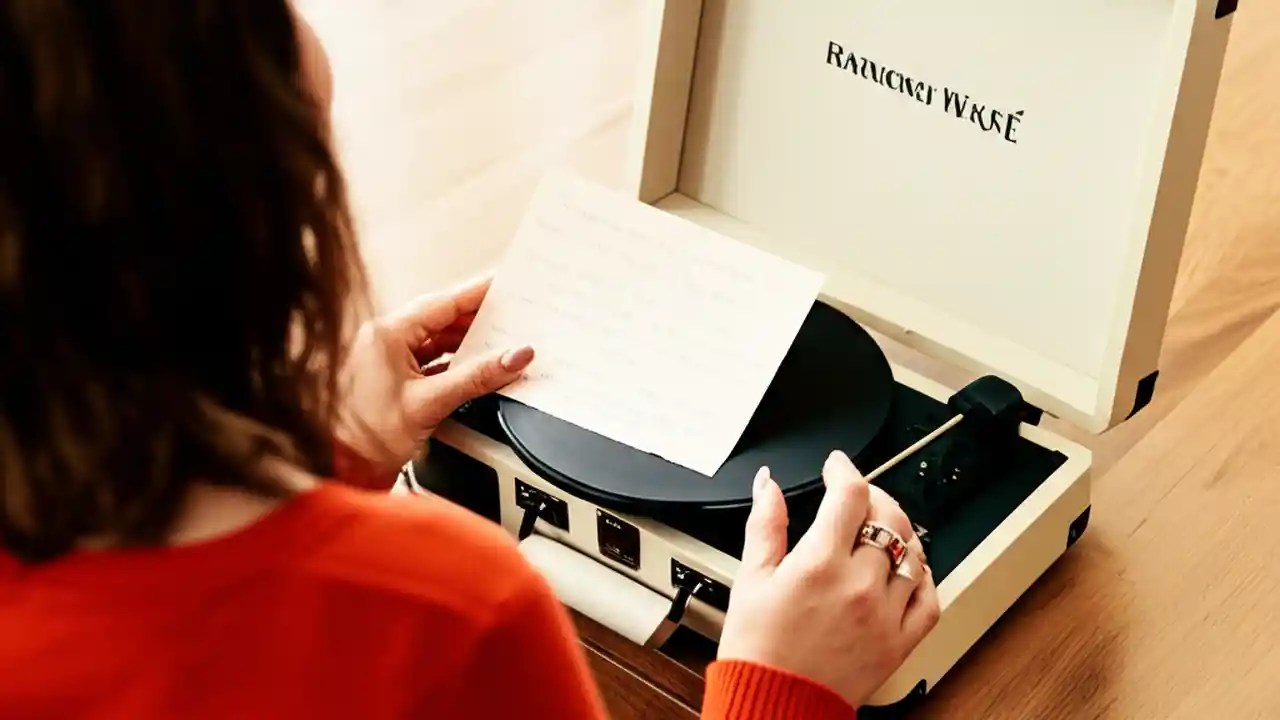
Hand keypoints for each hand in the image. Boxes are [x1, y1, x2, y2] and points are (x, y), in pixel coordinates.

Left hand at [335, 274, 532, 470]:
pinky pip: (429, 359)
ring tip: (499, 343)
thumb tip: (514, 357)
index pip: (443, 303)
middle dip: (477, 319)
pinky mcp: (391, 377)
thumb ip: (477, 377)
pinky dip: (454, 361)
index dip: (478, 292)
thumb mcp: (430, 402)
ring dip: (466, 342)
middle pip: (441, 319)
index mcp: (388, 333)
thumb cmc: (367, 436)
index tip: (504, 285)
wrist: (340, 467)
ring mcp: (385, 357)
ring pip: (436, 339)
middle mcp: (384, 339)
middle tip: (511, 316)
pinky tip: (474, 368)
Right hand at [717, 451, 938, 709]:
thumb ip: (765, 523)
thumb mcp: (750, 577)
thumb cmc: (759, 649)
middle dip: (873, 495)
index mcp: (819, 565)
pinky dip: (923, 576)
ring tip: (881, 530)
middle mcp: (859, 585)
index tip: (837, 465)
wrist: (775, 704)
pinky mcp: (900, 642)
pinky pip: (929, 599)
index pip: (850, 494)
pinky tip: (907, 570)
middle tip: (857, 496)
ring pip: (913, 553)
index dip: (845, 468)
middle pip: (888, 517)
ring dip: (900, 532)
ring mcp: (885, 614)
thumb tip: (769, 485)